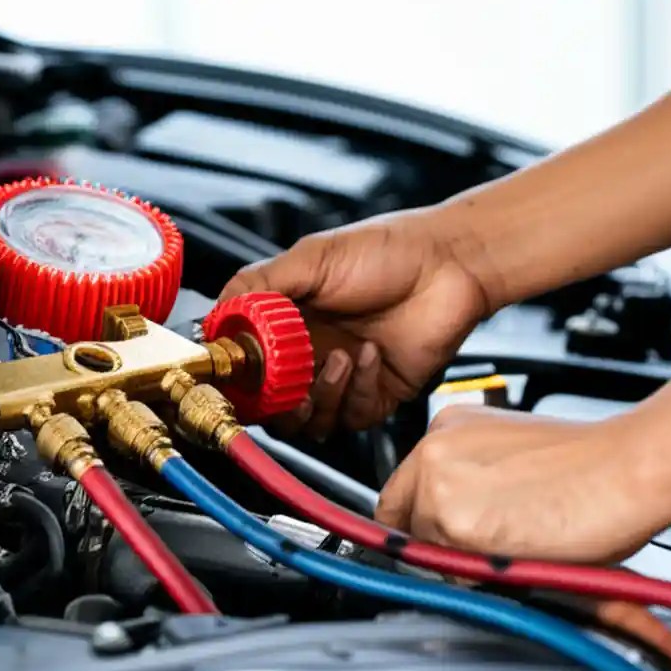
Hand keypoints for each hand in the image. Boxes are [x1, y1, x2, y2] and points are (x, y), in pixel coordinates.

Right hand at [220, 208, 495, 438]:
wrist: (452, 264)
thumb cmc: (389, 251)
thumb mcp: (312, 257)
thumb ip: (259, 283)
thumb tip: (217, 312)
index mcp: (286, 321)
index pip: (247, 363)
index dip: (239, 375)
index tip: (238, 373)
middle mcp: (309, 353)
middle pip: (272, 403)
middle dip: (276, 401)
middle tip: (287, 384)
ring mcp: (341, 377)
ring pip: (309, 419)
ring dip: (319, 395)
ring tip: (338, 359)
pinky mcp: (375, 395)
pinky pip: (351, 416)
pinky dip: (358, 389)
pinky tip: (371, 354)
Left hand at [374, 405, 665, 563]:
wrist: (625, 469)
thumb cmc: (586, 463)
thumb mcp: (504, 452)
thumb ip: (462, 477)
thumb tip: (441, 515)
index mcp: (443, 427)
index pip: (402, 489)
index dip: (420, 521)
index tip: (436, 536)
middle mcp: (431, 450)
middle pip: (406, 519)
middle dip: (437, 540)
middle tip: (488, 543)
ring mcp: (435, 486)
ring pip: (426, 548)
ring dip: (460, 558)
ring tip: (513, 540)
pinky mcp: (451, 522)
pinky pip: (448, 567)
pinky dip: (477, 572)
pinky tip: (515, 548)